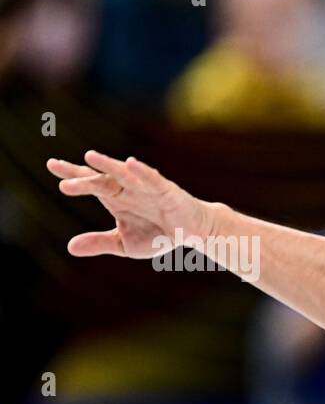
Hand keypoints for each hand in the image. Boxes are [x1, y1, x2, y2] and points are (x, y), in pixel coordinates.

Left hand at [47, 151, 215, 259]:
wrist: (195, 234)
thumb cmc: (159, 234)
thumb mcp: (124, 243)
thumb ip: (99, 242)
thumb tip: (69, 247)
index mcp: (116, 198)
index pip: (90, 182)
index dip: (72, 175)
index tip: (52, 165)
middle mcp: (127, 189)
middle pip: (101, 178)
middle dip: (82, 176)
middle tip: (61, 174)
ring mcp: (145, 187)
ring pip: (123, 174)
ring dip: (107, 164)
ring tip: (90, 156)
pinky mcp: (166, 190)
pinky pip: (152, 179)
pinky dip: (142, 171)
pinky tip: (131, 164)